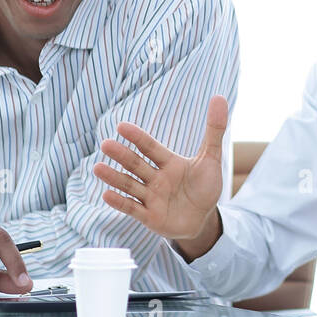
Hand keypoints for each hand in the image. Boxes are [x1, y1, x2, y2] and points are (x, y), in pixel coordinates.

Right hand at [95, 95, 227, 258]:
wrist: (204, 218)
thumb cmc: (205, 186)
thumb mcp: (211, 158)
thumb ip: (214, 130)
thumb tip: (219, 97)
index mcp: (169, 162)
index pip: (151, 148)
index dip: (138, 138)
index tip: (122, 126)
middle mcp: (156, 178)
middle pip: (136, 165)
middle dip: (122, 155)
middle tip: (106, 144)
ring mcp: (151, 198)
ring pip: (130, 185)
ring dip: (114, 178)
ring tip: (97, 168)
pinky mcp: (149, 217)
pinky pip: (133, 209)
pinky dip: (120, 203)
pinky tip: (106, 195)